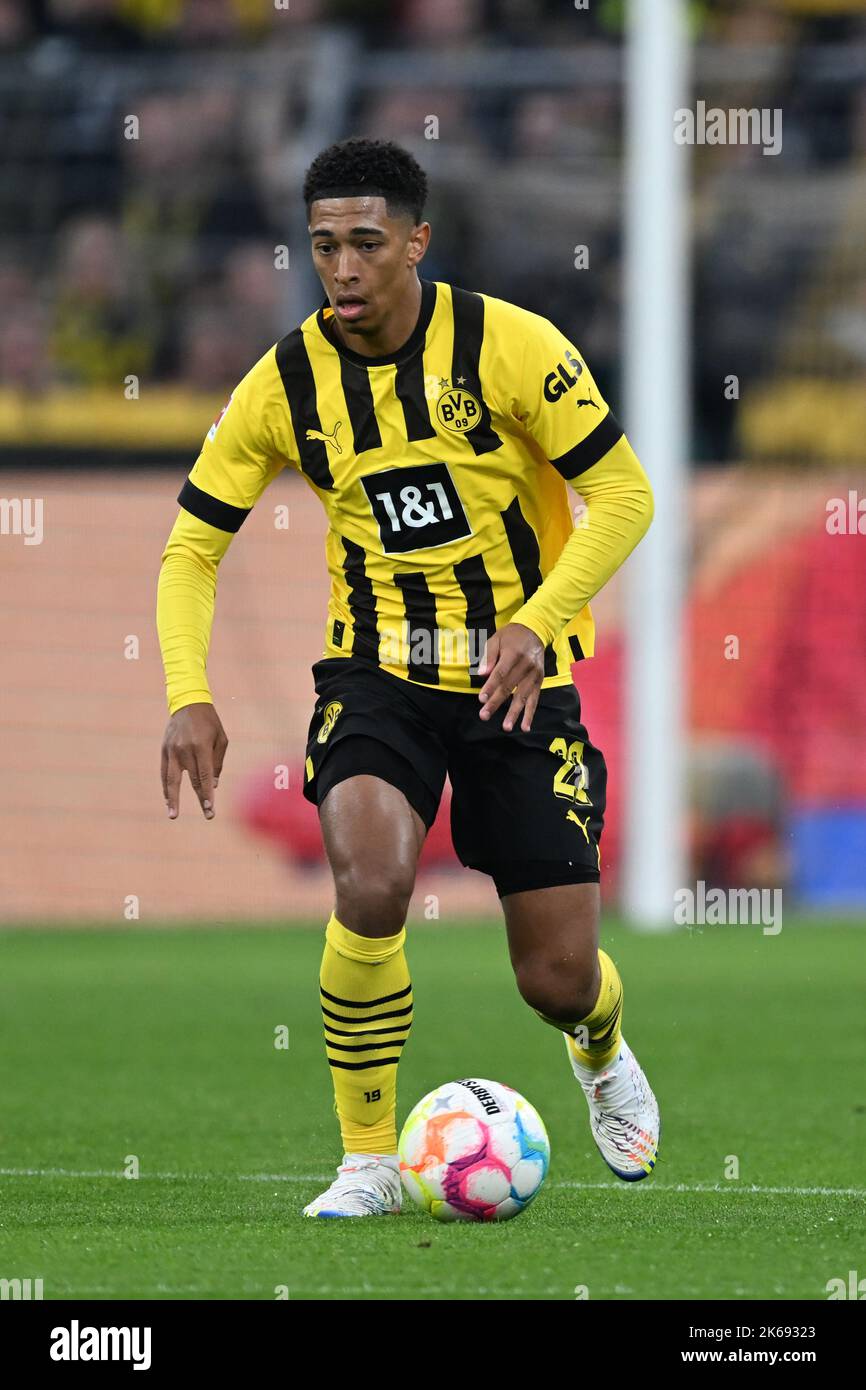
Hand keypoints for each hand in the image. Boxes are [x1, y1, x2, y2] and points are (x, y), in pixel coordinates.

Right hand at [161, 703, 227, 819]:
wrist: (188, 703)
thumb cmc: (210, 722)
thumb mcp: (221, 739)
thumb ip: (217, 763)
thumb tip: (213, 785)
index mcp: (201, 746)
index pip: (204, 776)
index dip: (207, 794)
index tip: (210, 809)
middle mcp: (185, 750)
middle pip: (192, 780)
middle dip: (201, 798)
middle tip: (208, 815)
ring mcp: (172, 750)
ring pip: (172, 780)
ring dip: (173, 799)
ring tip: (173, 815)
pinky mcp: (164, 750)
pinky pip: (164, 772)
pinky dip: (166, 787)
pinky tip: (168, 800)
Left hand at [477, 623, 545, 731]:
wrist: (535, 630)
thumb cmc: (511, 636)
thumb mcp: (496, 639)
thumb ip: (488, 656)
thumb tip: (482, 674)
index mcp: (513, 653)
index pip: (500, 673)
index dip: (491, 687)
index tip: (481, 699)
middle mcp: (526, 665)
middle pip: (509, 687)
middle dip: (496, 703)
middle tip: (484, 715)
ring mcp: (534, 674)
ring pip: (523, 696)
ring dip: (514, 713)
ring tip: (506, 727)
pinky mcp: (540, 681)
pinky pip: (535, 699)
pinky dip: (530, 714)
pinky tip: (525, 727)